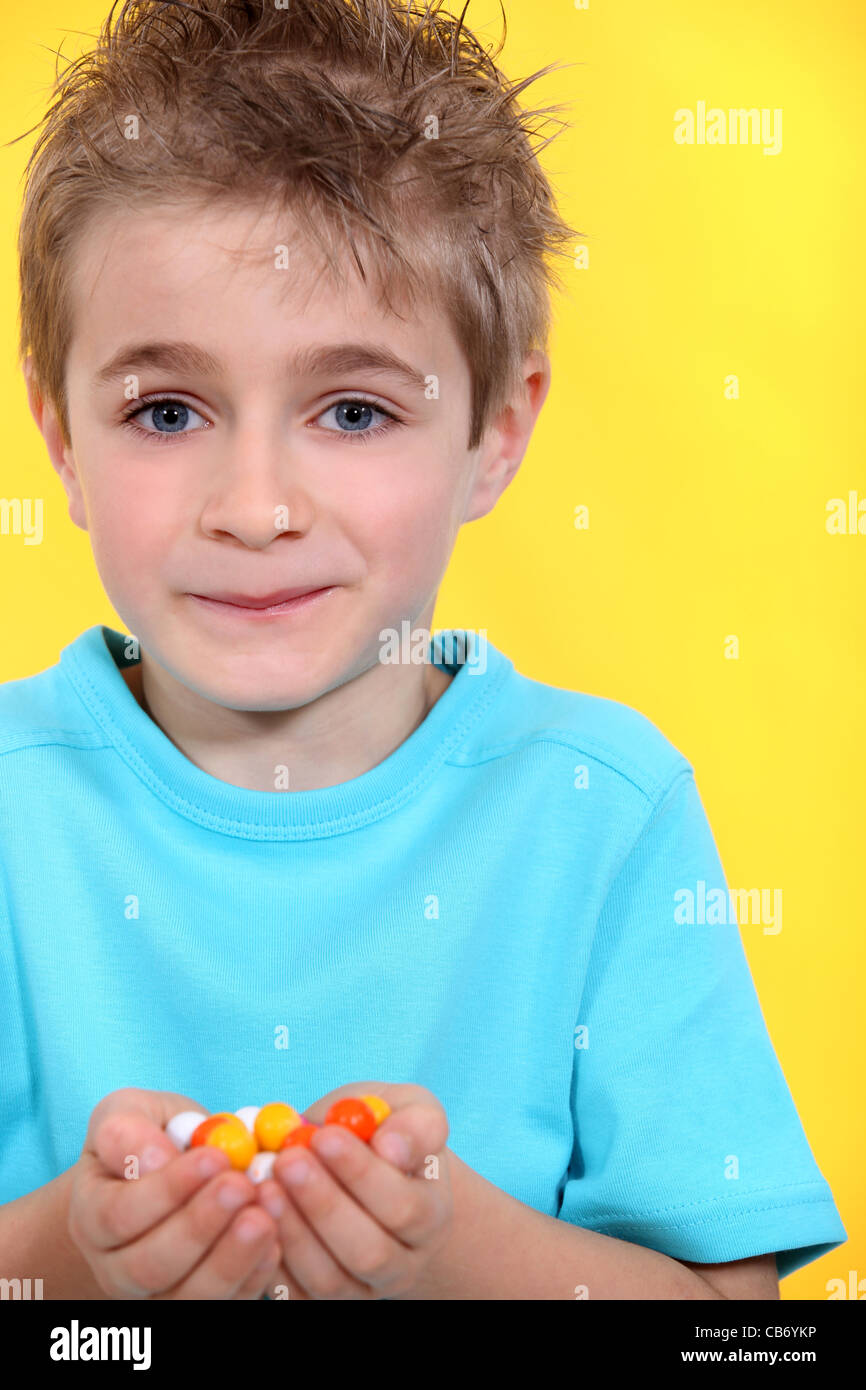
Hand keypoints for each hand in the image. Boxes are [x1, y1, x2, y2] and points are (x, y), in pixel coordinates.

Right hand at [68, 1087, 280, 1298]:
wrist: (166, 1172)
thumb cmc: (147, 1137)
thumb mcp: (127, 1114)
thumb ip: (129, 1133)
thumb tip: (156, 1159)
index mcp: (91, 1215)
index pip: (119, 1215)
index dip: (167, 1190)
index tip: (214, 1157)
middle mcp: (116, 1266)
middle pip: (150, 1266)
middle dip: (200, 1226)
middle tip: (241, 1186)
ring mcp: (156, 1294)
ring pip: (188, 1296)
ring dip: (231, 1257)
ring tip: (264, 1214)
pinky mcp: (200, 1302)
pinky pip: (225, 1304)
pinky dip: (252, 1277)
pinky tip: (276, 1239)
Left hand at [254, 1081, 452, 1299]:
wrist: (366, 1170)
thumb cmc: (385, 1133)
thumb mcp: (411, 1111)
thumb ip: (414, 1125)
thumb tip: (391, 1147)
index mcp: (431, 1215)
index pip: (404, 1207)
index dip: (362, 1174)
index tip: (324, 1136)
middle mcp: (404, 1263)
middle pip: (369, 1252)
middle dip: (323, 1205)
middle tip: (288, 1160)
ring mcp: (362, 1289)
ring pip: (329, 1279)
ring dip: (293, 1232)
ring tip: (265, 1184)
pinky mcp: (322, 1301)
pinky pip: (296, 1296)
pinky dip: (272, 1261)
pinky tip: (255, 1216)